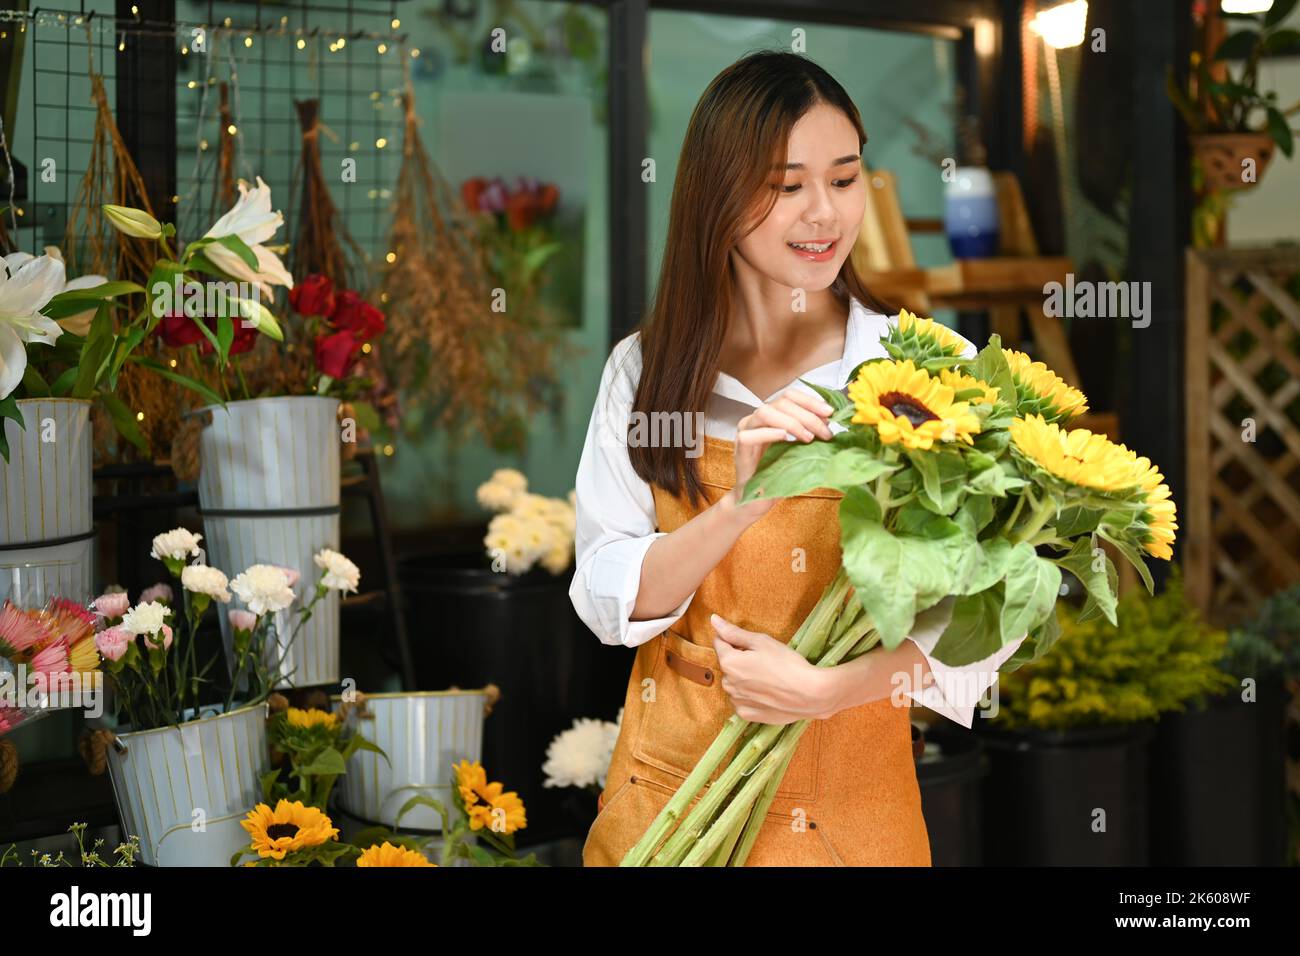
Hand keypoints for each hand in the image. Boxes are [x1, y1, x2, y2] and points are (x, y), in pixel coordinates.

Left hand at [710, 613, 840, 723]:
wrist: (810, 694)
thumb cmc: (787, 663)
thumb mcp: (762, 641)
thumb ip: (734, 632)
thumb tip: (713, 620)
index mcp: (729, 662)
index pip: (720, 643)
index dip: (736, 640)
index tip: (753, 644)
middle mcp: (727, 683)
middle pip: (728, 664)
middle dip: (740, 660)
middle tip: (765, 660)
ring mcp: (737, 701)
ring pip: (735, 683)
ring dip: (744, 678)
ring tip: (768, 676)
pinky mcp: (747, 715)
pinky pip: (742, 700)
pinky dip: (750, 695)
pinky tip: (767, 691)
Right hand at [727, 388, 833, 520]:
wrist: (759, 499)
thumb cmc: (780, 474)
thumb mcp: (800, 449)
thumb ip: (811, 432)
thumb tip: (829, 420)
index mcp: (772, 415)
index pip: (790, 396)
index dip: (810, 401)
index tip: (830, 413)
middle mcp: (757, 418)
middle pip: (781, 403)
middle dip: (808, 416)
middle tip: (825, 433)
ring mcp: (746, 431)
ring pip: (765, 412)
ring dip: (791, 422)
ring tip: (808, 438)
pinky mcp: (740, 448)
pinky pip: (750, 435)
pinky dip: (768, 433)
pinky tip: (784, 438)